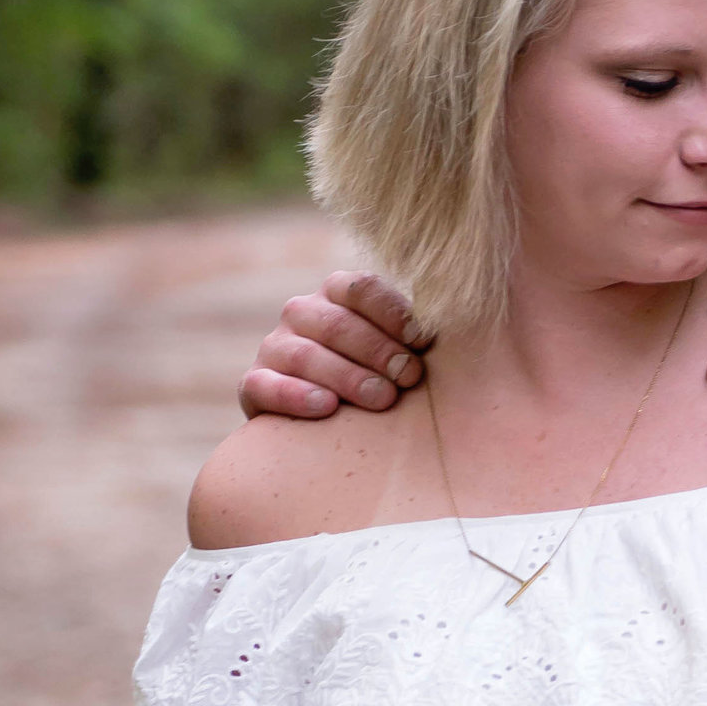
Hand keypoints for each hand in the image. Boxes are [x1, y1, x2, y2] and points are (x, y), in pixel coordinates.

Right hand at [239, 274, 427, 420]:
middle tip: (410, 377)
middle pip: (337, 323)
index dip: (394, 313)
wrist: (326, 417)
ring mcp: (274, 346)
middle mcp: (302, 312)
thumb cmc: (380, 375)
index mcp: (337, 293)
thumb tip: (452, 322)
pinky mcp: (254, 383)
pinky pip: (267, 385)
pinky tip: (327, 407)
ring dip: (348, 376)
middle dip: (378, 351)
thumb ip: (415, 333)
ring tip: (382, 398)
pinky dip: (295, 395)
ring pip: (305, 354)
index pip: (361, 287)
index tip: (423, 341)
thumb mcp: (398, 346)